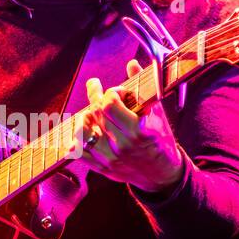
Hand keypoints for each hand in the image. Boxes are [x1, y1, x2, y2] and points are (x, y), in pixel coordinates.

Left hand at [69, 59, 184, 194]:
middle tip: (97, 90)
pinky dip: (76, 140)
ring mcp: (110, 158)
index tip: (118, 92)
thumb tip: (132, 64)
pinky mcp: (102, 168)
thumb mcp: (157, 114)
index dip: (111, 92)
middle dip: (96, 98)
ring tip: (90, 113)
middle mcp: (122, 146)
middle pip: (96, 114)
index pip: (109, 104)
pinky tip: (83, 131)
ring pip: (83, 132)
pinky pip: (79, 152)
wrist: (161, 175)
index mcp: (138, 131)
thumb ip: (142, 89)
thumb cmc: (160, 140)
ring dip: (84, 118)